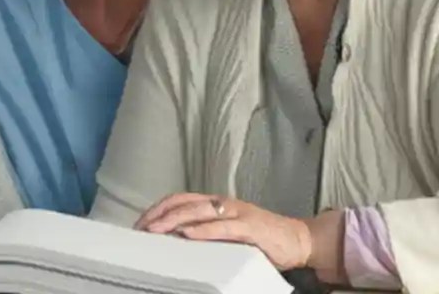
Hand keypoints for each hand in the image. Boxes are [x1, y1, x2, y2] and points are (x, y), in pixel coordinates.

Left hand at [134, 193, 318, 272]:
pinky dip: (203, 230)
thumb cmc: (262, 239)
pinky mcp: (251, 226)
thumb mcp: (228, 233)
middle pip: (184, 203)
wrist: (297, 239)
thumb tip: (176, 240)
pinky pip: (223, 227)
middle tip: (141, 228)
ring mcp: (237, 213)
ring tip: (156, 229)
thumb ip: (207, 232)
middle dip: (159, 214)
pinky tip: (188, 234)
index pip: (180, 200)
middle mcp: (224, 203)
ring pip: (199, 211)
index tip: (140, 222)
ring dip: (174, 220)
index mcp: (216, 204)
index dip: (159, 208)